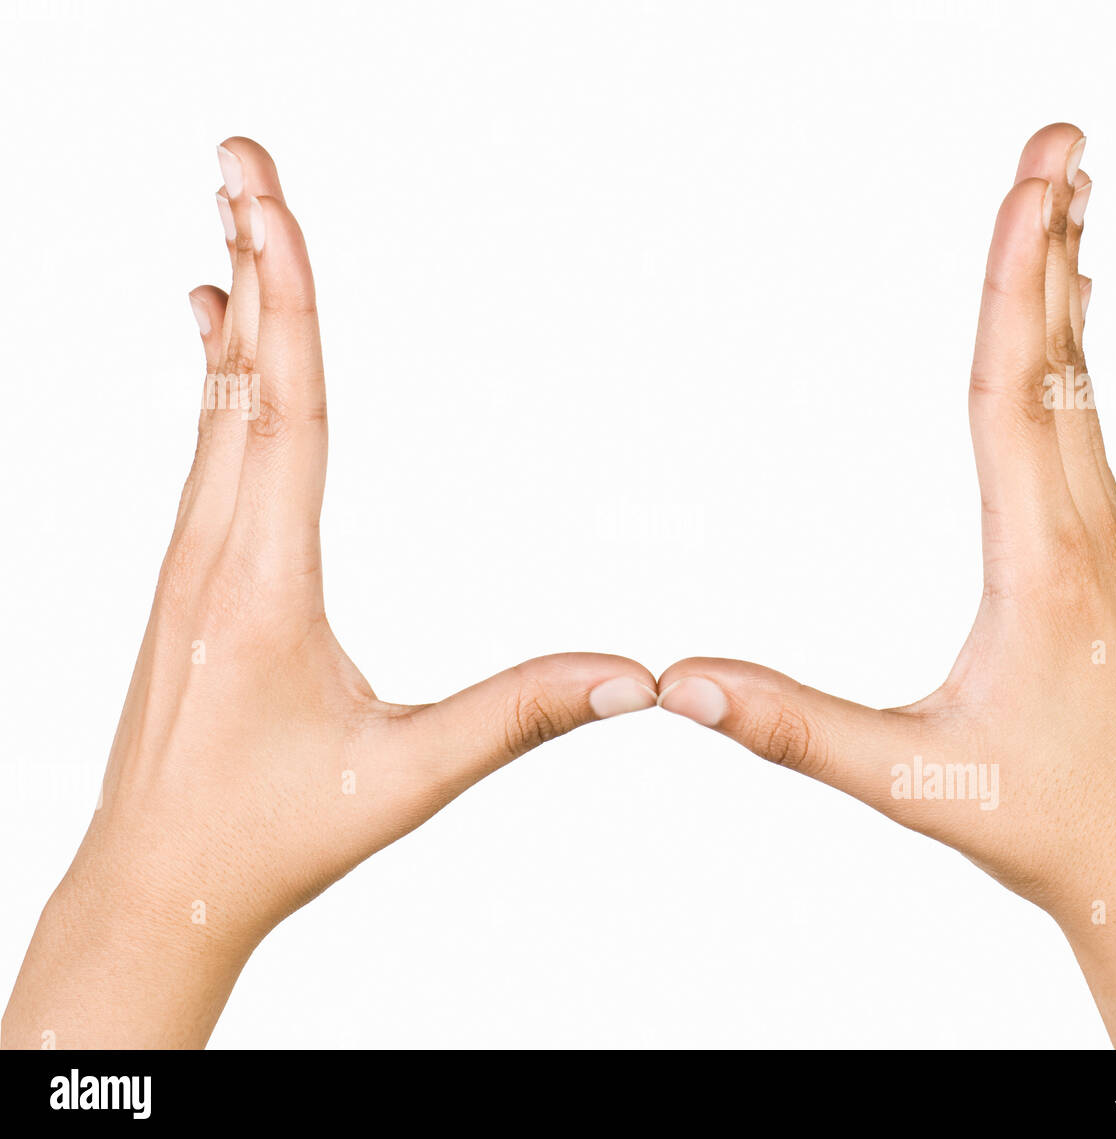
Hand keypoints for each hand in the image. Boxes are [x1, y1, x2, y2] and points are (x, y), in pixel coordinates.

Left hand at [1, 139, 656, 1048]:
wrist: (153, 885)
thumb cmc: (268, 835)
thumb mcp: (407, 776)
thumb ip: (522, 716)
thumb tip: (633, 677)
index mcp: (262, 585)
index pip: (285, 415)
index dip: (285, 303)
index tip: (268, 206)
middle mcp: (213, 555)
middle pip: (240, 381)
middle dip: (250, 260)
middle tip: (238, 156)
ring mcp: (190, 564)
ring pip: (215, 410)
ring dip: (234, 309)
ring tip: (235, 221)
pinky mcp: (188, 579)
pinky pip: (206, 450)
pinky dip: (218, 377)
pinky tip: (214, 340)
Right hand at [657, 123, 1115, 1048]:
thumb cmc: (1042, 822)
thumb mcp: (907, 781)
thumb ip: (792, 728)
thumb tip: (681, 686)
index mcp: (1040, 566)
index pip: (1014, 397)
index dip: (1016, 286)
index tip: (1030, 189)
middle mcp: (1086, 533)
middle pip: (1062, 362)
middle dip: (1055, 242)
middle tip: (1063, 138)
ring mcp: (1107, 539)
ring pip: (1084, 386)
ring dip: (1069, 286)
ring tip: (1067, 197)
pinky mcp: (1107, 554)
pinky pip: (1089, 423)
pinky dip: (1075, 351)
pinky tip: (1073, 325)